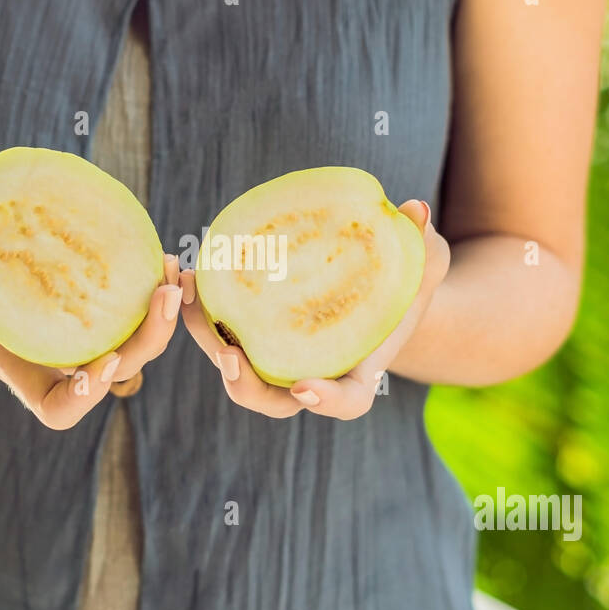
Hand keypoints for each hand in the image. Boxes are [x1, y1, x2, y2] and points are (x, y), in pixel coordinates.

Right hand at [0, 168, 181, 429]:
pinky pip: (136, 318)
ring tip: (172, 270)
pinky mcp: (100, 318)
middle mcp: (59, 363)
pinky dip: (155, 296)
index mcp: (20, 364)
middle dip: (148, 341)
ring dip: (163, 319)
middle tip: (164, 295)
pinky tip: (167, 258)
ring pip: (136, 348)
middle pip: (117, 373)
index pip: (56, 408)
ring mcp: (84, 343)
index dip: (85, 395)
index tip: (106, 361)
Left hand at [179, 199, 449, 419]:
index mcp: (359, 370)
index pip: (346, 401)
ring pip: (234, 366)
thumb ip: (421, 243)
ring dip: (205, 336)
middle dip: (245, 386)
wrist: (381, 290)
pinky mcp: (253, 331)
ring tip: (188, 293)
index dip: (326, 400)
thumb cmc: (408, 282)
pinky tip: (184, 271)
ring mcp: (278, 356)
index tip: (306, 386)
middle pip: (272, 399)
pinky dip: (198, 307)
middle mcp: (312, 373)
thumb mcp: (424, 261)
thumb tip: (415, 207)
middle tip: (229, 355)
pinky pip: (219, 329)